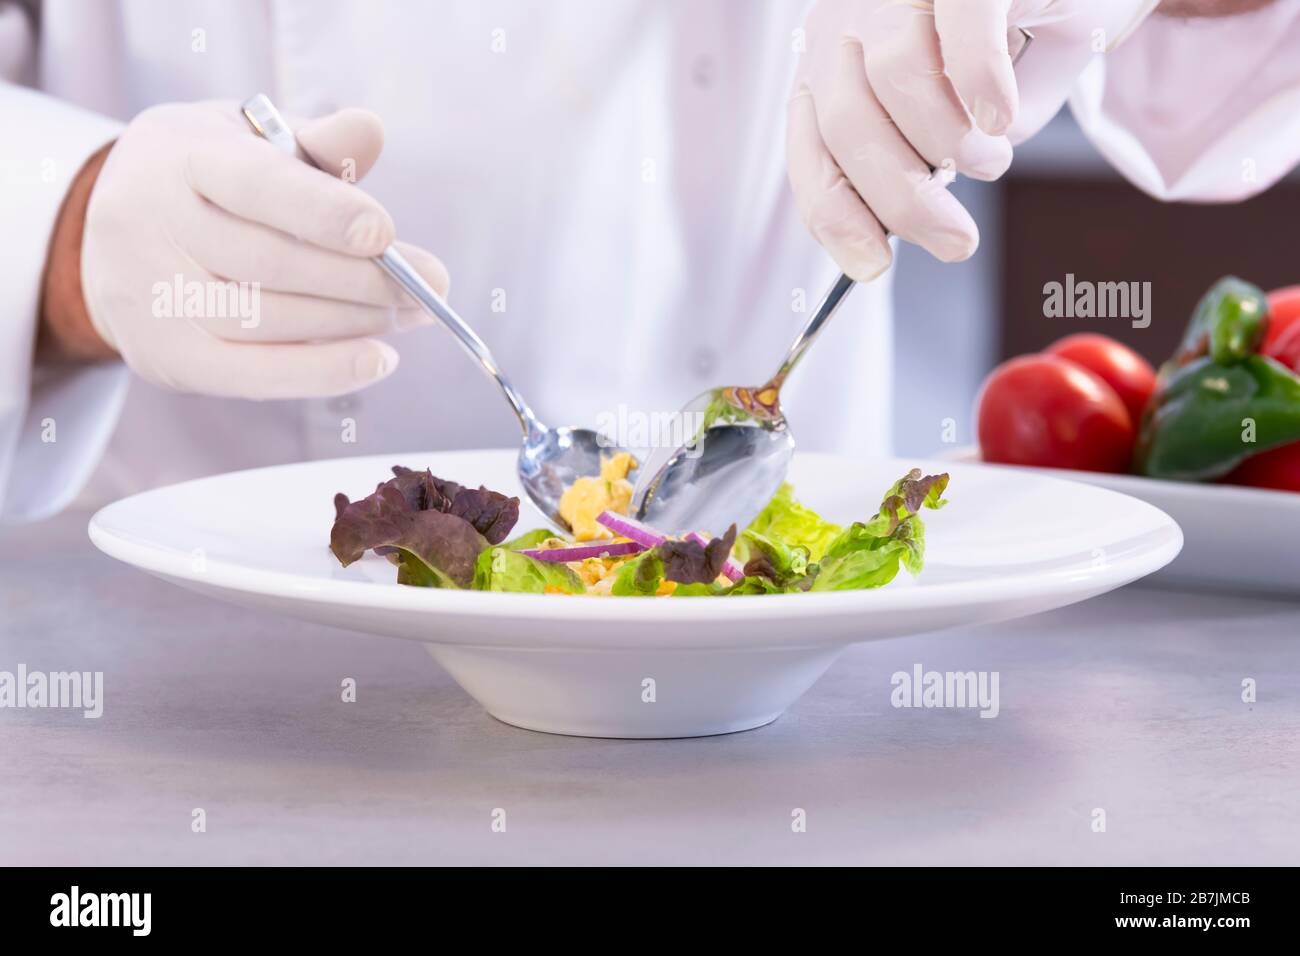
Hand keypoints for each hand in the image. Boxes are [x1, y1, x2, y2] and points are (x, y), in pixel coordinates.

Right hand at [70, 101, 448, 397]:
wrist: (119, 235)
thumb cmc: (212, 180)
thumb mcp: (251, 139)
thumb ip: (314, 143)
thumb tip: (369, 132)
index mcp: (176, 155)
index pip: (253, 184)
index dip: (321, 212)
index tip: (385, 234)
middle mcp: (148, 224)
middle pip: (272, 263)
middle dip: (364, 278)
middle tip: (430, 286)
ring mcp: (148, 297)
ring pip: (270, 321)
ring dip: (355, 323)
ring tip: (412, 314)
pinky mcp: (165, 357)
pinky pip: (255, 375)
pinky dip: (323, 372)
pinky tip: (376, 360)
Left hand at [787, 0, 1133, 279]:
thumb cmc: (1030, 20)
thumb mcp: (964, 102)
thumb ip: (928, 152)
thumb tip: (907, 219)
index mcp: (839, 47)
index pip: (810, 141)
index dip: (833, 212)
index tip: (871, 266)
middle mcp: (856, 5)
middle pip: (846, 124)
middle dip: (903, 201)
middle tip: (955, 242)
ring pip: (895, 81)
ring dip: (950, 146)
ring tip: (990, 156)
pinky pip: (959, 32)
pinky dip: (979, 88)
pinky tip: (1001, 114)